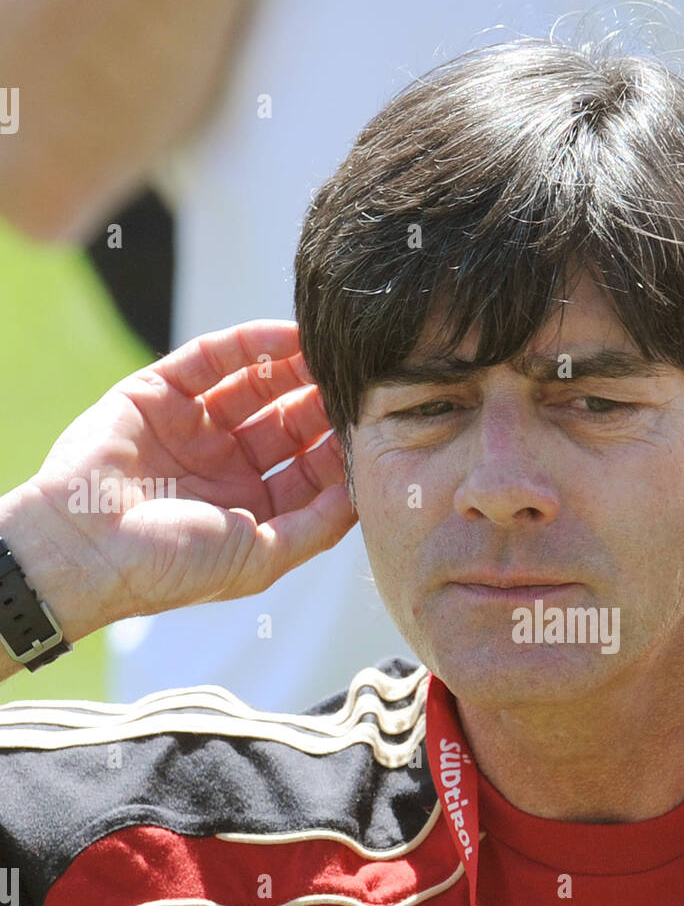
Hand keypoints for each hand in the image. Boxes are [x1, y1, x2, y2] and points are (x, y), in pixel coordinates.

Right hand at [27, 320, 355, 628]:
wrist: (84, 549)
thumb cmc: (172, 568)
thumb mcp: (262, 557)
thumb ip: (317, 527)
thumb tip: (365, 494)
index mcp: (251, 511)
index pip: (311, 473)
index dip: (342, 450)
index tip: (376, 427)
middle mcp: (225, 468)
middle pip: (290, 427)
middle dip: (325, 406)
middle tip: (361, 384)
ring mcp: (193, 429)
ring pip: (257, 388)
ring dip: (296, 370)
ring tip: (334, 353)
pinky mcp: (158, 393)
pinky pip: (213, 360)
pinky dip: (253, 345)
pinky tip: (291, 338)